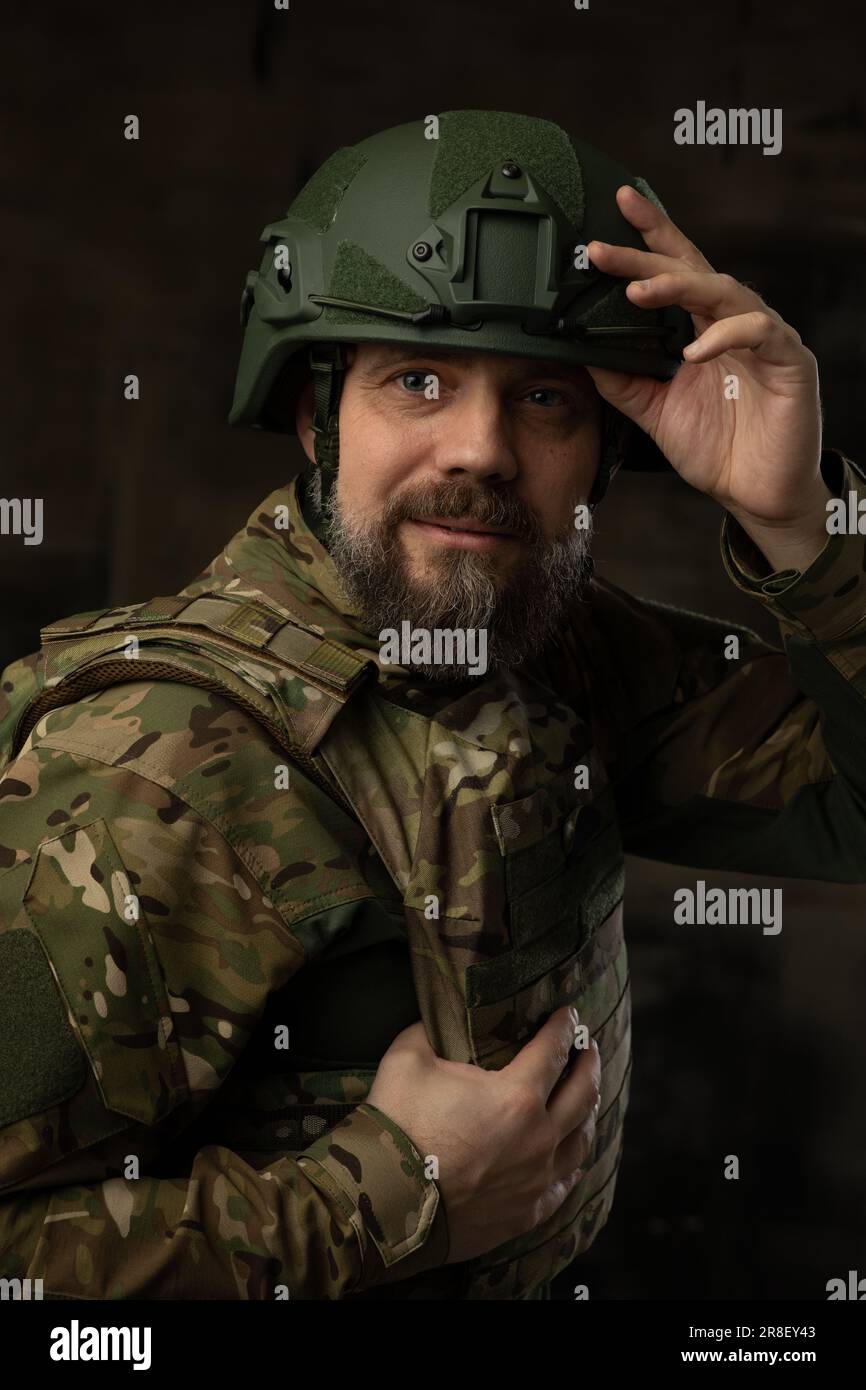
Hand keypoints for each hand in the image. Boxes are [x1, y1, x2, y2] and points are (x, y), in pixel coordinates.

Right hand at [365, 1006, 600, 1264]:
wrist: (383, 1202)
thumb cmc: (397, 1125)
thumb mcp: (407, 1058)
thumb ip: (430, 1031)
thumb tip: (438, 1021)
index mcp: (516, 1096)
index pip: (552, 1051)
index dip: (562, 1028)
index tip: (568, 1014)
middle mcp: (539, 1137)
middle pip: (582, 1093)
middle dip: (588, 1063)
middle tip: (587, 1046)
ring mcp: (537, 1180)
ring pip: (580, 1140)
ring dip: (587, 1111)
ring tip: (586, 1096)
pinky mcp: (526, 1213)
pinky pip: (564, 1184)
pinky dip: (572, 1162)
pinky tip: (572, 1154)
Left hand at [585, 185, 830, 566]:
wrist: (755, 492)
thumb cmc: (715, 447)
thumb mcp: (654, 410)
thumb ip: (622, 377)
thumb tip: (580, 346)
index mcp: (702, 327)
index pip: (676, 269)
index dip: (651, 234)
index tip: (617, 205)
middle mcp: (733, 322)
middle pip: (691, 270)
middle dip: (645, 254)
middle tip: (601, 249)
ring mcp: (764, 337)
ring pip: (724, 291)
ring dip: (678, 287)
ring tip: (637, 294)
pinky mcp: (790, 360)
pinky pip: (759, 332)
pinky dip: (724, 336)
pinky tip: (694, 352)